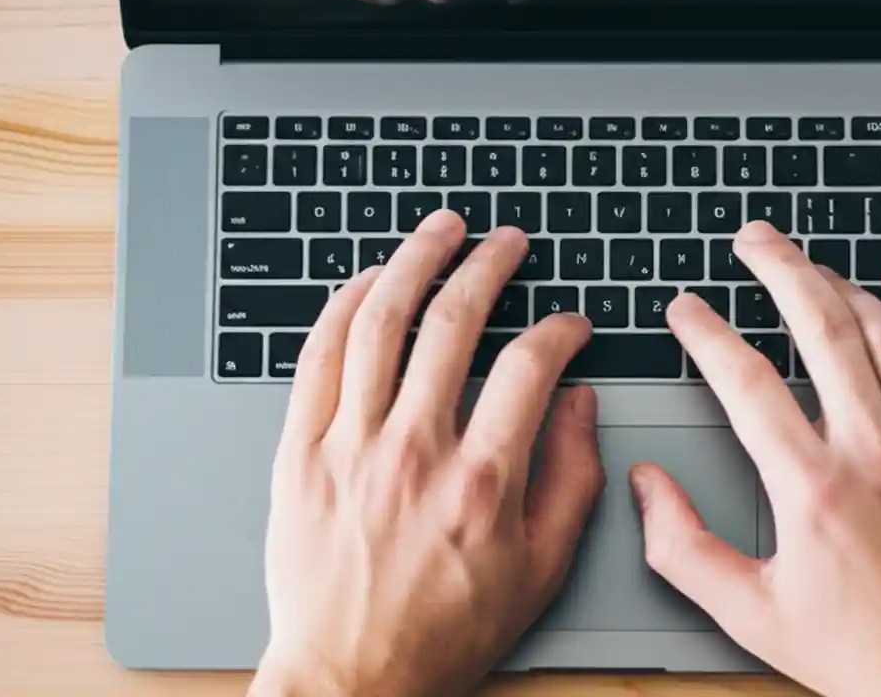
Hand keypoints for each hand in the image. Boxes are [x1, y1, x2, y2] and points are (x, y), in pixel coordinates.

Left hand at [249, 211, 604, 696]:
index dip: (558, 330)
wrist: (349, 677)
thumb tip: (580, 405)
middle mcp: (415, 450)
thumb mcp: (540, 571)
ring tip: (440, 229)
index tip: (568, 324)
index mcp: (482, 480)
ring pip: (382, 321)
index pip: (529, 365)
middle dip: (489, 266)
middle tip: (506, 242)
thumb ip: (572, 480)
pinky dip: (344, 307)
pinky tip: (368, 281)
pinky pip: (319, 357)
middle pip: (454, 322)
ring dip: (415, 261)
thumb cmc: (444, 632)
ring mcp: (349, 445)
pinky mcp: (299, 451)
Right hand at [634, 221, 880, 696]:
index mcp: (811, 488)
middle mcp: (876, 452)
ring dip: (842, 283)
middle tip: (752, 240)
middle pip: (819, 327)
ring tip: (811, 262)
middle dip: (777, 268)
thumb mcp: (748, 613)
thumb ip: (680, 546)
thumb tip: (644, 485)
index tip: (686, 309)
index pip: (743, 379)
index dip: (705, 332)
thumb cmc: (859, 654)